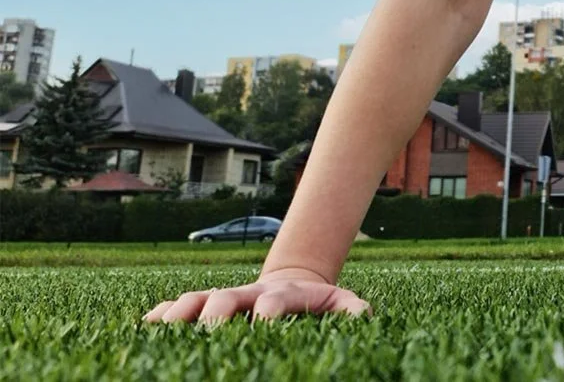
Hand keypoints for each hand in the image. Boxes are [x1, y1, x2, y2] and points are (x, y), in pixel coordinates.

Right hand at [142, 267, 369, 324]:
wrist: (293, 283)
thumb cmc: (316, 303)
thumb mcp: (339, 303)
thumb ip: (352, 309)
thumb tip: (364, 315)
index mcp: (283, 295)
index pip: (276, 300)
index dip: (269, 309)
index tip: (263, 321)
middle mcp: (249, 293)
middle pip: (228, 296)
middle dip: (217, 312)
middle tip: (207, 331)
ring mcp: (225, 297)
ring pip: (198, 298)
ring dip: (180, 311)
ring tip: (161, 326)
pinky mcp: (206, 305)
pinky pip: (180, 305)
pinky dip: (163, 313)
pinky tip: (146, 325)